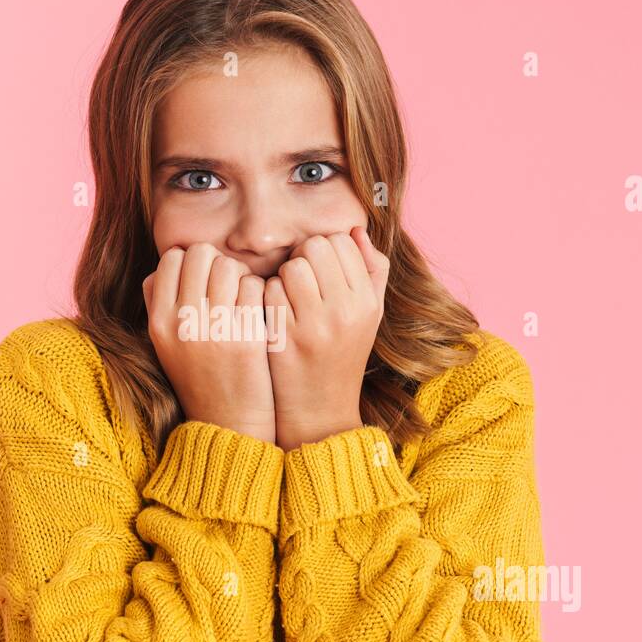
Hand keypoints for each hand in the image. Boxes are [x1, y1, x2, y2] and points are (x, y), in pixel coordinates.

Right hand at [142, 242, 276, 444]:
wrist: (227, 422)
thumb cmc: (198, 377)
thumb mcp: (165, 344)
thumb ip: (160, 302)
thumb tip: (173, 261)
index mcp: (159, 322)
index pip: (172, 258)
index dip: (190, 260)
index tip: (202, 278)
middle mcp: (183, 322)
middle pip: (201, 254)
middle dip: (216, 262)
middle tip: (225, 284)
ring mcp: (216, 329)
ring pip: (228, 265)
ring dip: (238, 275)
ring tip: (240, 297)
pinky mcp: (248, 335)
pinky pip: (254, 286)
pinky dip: (258, 292)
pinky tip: (255, 310)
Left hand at [264, 226, 388, 450]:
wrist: (320, 410)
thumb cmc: (342, 354)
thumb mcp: (369, 315)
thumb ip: (372, 270)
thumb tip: (356, 231)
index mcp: (366, 302)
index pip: (341, 241)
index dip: (324, 250)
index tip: (320, 270)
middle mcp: (344, 311)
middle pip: (314, 247)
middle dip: (303, 258)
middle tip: (301, 281)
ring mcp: (313, 325)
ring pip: (290, 267)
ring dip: (284, 276)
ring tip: (290, 298)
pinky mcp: (283, 337)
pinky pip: (269, 291)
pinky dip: (268, 297)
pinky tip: (276, 315)